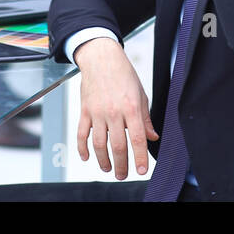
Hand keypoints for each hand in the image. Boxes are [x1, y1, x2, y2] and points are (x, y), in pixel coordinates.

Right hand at [75, 37, 158, 179]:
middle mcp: (114, 111)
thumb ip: (145, 118)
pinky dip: (83, 148)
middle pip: (118, 146)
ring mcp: (97, 112)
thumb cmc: (123, 74)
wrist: (101, 58)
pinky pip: (82, 134)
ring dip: (104, 160)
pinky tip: (87, 157)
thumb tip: (152, 137)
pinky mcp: (85, 110)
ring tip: (108, 169)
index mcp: (131, 107)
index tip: (142, 170)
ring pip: (99, 144)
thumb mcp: (141, 94)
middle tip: (123, 175)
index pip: (137, 138)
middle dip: (122, 164)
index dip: (140, 157)